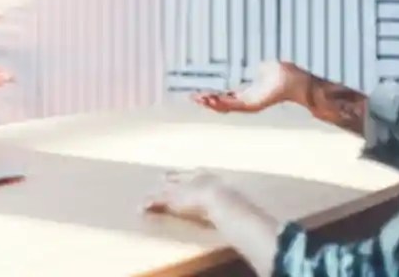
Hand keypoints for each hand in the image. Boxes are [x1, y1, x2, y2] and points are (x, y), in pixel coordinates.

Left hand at [146, 170, 281, 272]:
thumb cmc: (236, 205)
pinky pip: (158, 201)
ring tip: (146, 199)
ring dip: (157, 195)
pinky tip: (141, 208)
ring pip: (166, 190)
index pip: (196, 175)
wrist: (223, 202)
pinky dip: (150, 205)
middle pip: (178, 178)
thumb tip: (257, 223)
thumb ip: (243, 213)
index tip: (185, 176)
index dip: (189, 176)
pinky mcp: (173, 198)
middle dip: (170, 179)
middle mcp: (193, 178)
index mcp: (210, 177)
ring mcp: (182, 188)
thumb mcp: (238, 206)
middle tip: (161, 177)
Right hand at [193, 61, 309, 114]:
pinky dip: (221, 103)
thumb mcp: (266, 70)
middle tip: (193, 98)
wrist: (294, 81)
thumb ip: (260, 70)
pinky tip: (211, 100)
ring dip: (211, 103)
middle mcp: (247, 102)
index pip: (227, 98)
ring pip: (226, 106)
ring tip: (198, 99)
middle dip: (207, 101)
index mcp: (248, 94)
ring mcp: (249, 105)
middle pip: (223, 104)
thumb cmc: (285, 75)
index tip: (200, 95)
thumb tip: (258, 67)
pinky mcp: (252, 105)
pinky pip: (233, 105)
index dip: (213, 96)